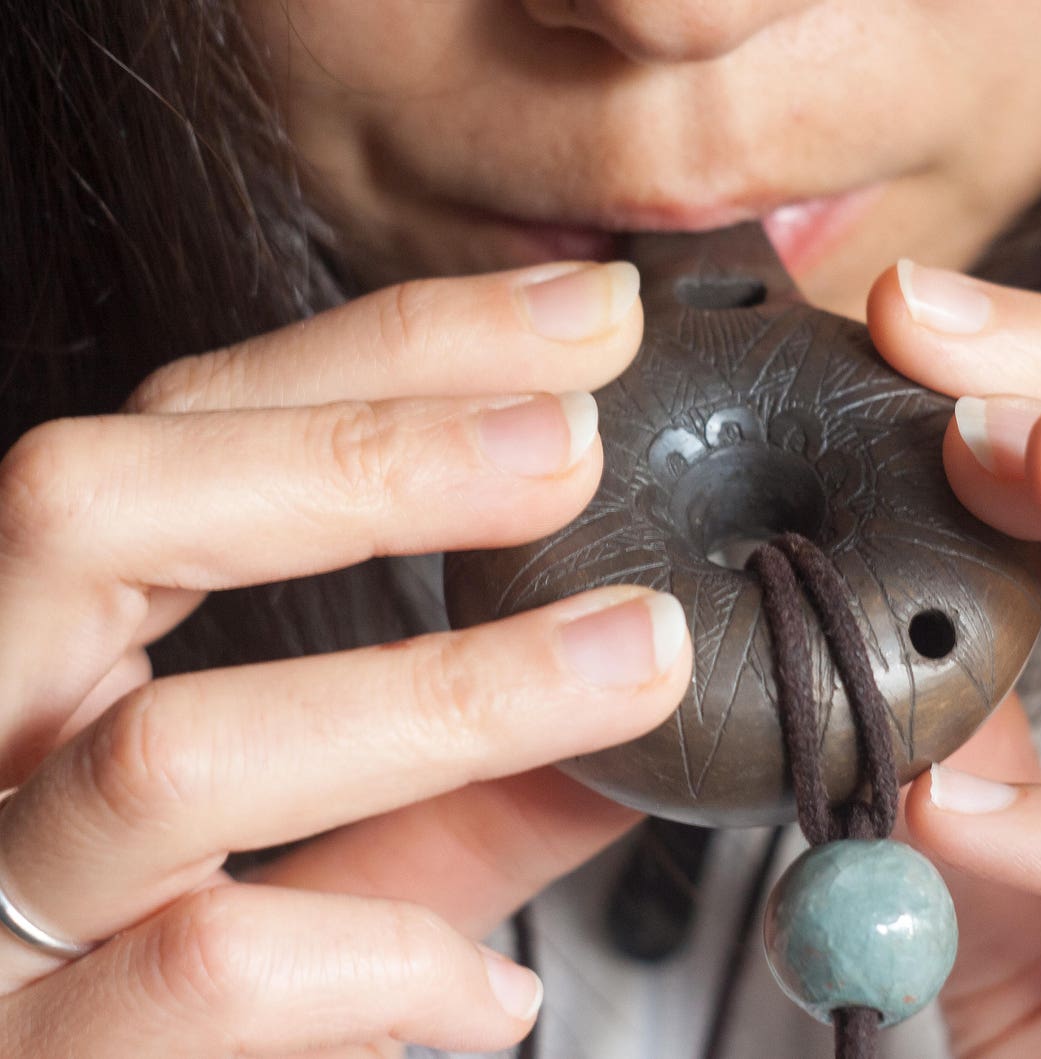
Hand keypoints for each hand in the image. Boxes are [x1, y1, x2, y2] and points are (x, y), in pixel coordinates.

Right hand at [0, 262, 693, 1056]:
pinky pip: (206, 980)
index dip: (383, 356)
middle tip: (574, 440)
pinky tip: (495, 990)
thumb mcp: (332, 866)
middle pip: (88, 505)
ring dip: (446, 697)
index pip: (181, 436)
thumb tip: (635, 672)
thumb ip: (466, 790)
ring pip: (173, 753)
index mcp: (46, 659)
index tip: (585, 324)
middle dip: (361, 454)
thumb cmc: (178, 1015)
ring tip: (631, 662)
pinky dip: (386, 963)